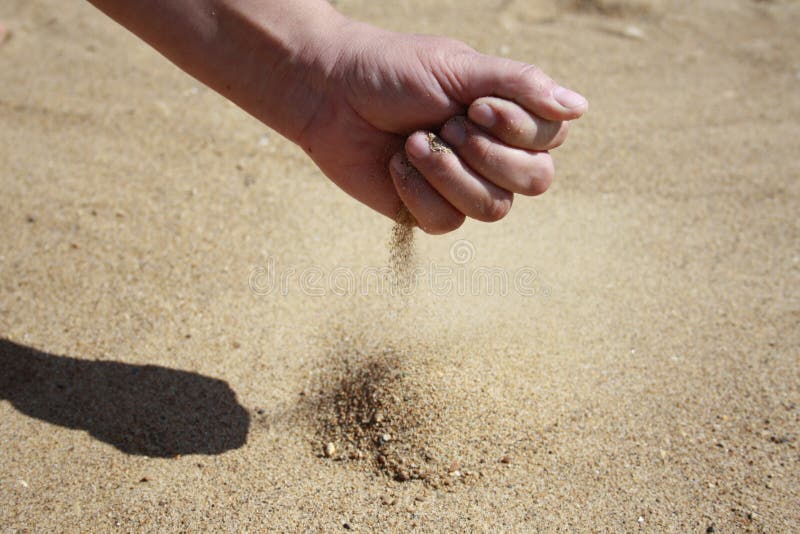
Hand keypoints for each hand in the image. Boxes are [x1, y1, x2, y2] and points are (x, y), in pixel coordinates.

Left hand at [297, 21, 587, 232]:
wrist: (329, 93)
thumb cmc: (393, 70)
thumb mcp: (459, 67)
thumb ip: (519, 85)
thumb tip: (581, 107)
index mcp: (506, 117)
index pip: (551, 141)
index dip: (518, 130)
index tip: (475, 104)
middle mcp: (492, 155)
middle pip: (534, 182)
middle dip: (487, 155)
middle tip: (445, 124)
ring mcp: (461, 186)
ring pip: (493, 209)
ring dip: (449, 173)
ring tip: (413, 142)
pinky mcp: (426, 210)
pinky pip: (447, 223)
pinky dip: (418, 190)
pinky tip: (396, 163)